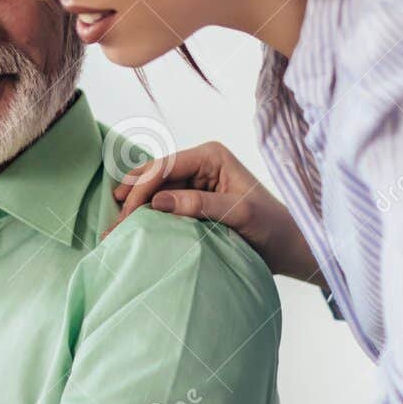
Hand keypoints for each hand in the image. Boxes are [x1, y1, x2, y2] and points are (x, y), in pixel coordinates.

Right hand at [109, 140, 320, 282]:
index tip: (126, 216)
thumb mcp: (239, 213)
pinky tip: (130, 227)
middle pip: (153, 176)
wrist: (289, 247)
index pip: (164, 167)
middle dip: (131, 199)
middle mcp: (199, 163)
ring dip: (134, 209)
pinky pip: (162, 204)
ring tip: (114, 229)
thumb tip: (156, 202)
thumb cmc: (272, 227)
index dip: (141, 189)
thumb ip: (200, 204)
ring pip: (153, 191)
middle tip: (113, 227)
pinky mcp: (192, 199)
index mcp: (211, 155)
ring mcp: (194, 181)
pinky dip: (145, 216)